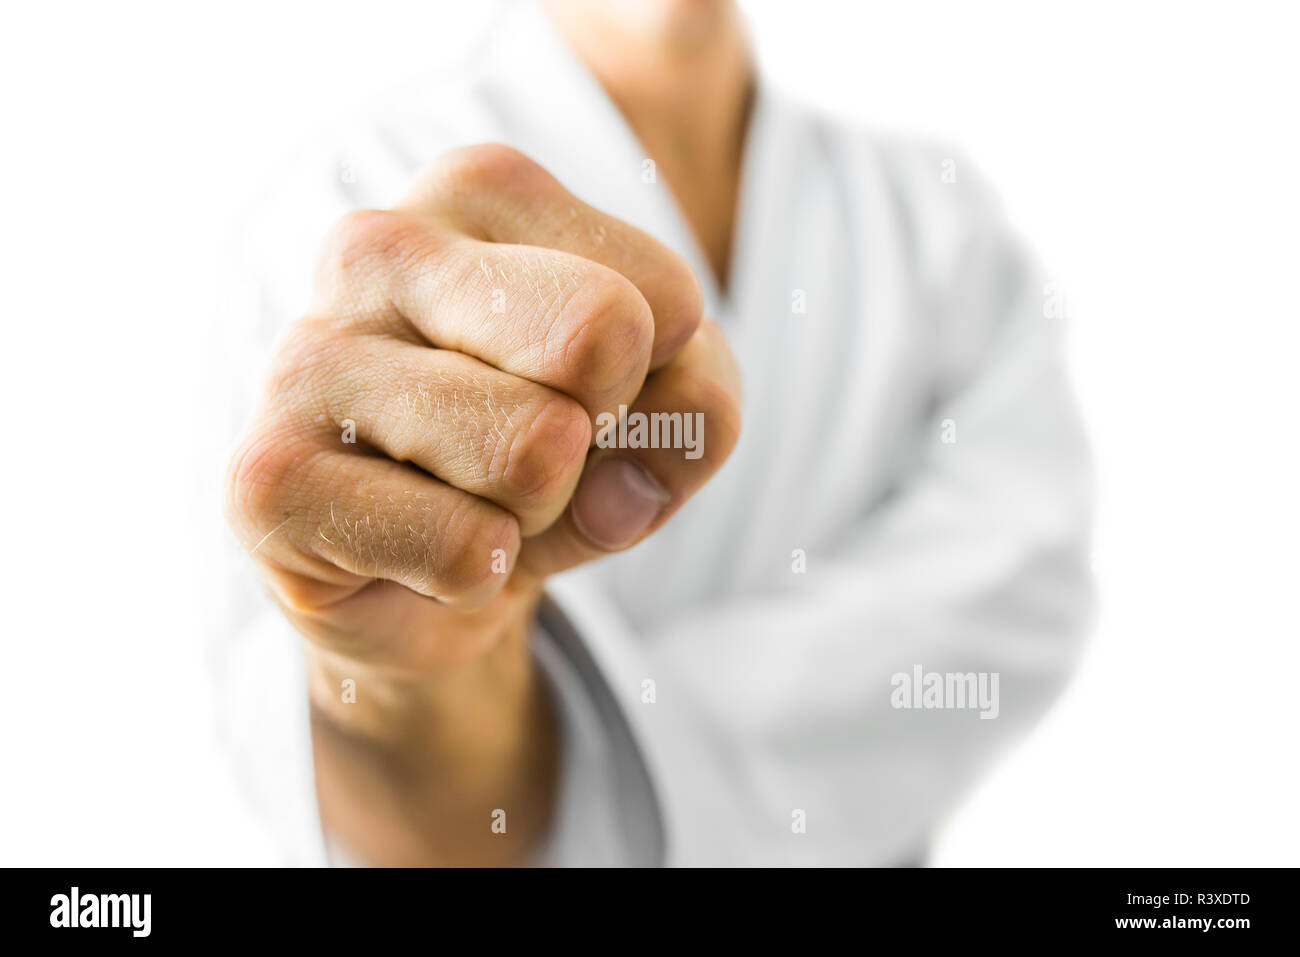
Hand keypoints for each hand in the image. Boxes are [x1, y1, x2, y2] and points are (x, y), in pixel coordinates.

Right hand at [224, 144, 740, 862]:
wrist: (428, 568)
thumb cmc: (552, 452)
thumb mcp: (667, 412)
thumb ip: (697, 418)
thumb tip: (626, 487)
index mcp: (478, 191)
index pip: (665, 296)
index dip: (660, 381)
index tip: (592, 395)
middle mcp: (378, 245)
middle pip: (599, 338)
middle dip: (602, 434)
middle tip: (538, 450)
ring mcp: (306, 356)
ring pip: (535, 452)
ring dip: (538, 513)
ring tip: (473, 499)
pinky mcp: (266, 480)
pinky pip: (465, 549)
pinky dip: (476, 577)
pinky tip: (419, 552)